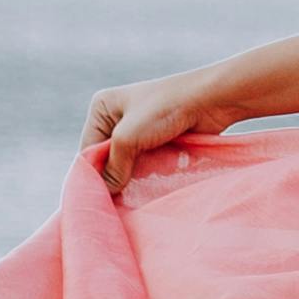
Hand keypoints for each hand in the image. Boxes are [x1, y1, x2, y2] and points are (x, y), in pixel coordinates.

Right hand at [80, 67, 227, 192]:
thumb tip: (106, 193)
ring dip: (137, 176)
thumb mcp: (128, 137)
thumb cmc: (165, 110)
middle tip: (124, 195)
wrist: (210, 100)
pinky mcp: (158, 140)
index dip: (94, 174)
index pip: (87, 149)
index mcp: (102, 108)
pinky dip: (152, 172)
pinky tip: (159, 177)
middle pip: (108, 159)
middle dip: (117, 176)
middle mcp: (117, 117)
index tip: (102, 197)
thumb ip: (113, 167)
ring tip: (147, 182)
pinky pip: (147, 165)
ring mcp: (139, 129)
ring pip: (129, 165)